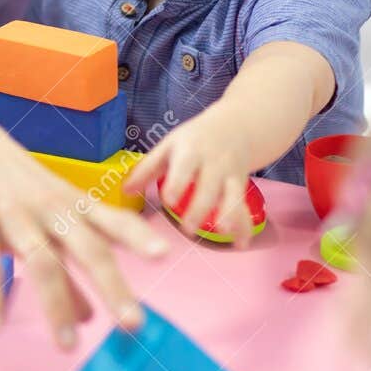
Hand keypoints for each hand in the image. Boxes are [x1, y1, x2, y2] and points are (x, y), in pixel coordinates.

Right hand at [0, 110, 167, 348]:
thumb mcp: (47, 219)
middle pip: (88, 248)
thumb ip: (69, 266)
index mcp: (72, 206)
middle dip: (113, 286)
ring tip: (67, 347)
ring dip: (57, 306)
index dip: (138, 236)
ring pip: (42, 261)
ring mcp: (13, 213)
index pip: (113, 220)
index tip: (164, 255)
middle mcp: (50, 209)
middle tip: (134, 324)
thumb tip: (91, 317)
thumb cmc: (15, 187)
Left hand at [127, 104, 254, 247]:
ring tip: (222, 232)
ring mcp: (230, 174)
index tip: (169, 200)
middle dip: (200, 208)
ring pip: (232, 196)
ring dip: (229, 215)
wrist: (235, 126)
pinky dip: (245, 226)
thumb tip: (125, 190)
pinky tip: (241, 243)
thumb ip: (147, 169)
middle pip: (209, 187)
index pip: (185, 167)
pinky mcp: (242, 186)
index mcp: (191, 151)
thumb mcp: (169, 146)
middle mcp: (214, 163)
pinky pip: (244, 208)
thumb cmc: (195, 139)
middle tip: (187, 229)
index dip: (178, 183)